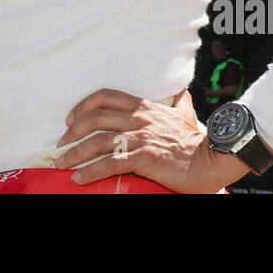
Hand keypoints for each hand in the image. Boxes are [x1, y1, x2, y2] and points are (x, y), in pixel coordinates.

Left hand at [53, 89, 250, 192]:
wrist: (211, 158)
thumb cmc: (196, 139)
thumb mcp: (185, 114)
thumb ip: (179, 103)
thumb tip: (182, 93)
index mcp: (143, 107)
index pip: (104, 97)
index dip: (83, 106)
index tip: (70, 119)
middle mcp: (138, 119)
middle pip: (95, 118)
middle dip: (72, 132)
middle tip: (60, 144)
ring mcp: (140, 138)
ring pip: (98, 141)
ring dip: (75, 153)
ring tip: (61, 164)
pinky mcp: (143, 159)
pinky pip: (110, 164)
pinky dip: (91, 171)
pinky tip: (79, 178)